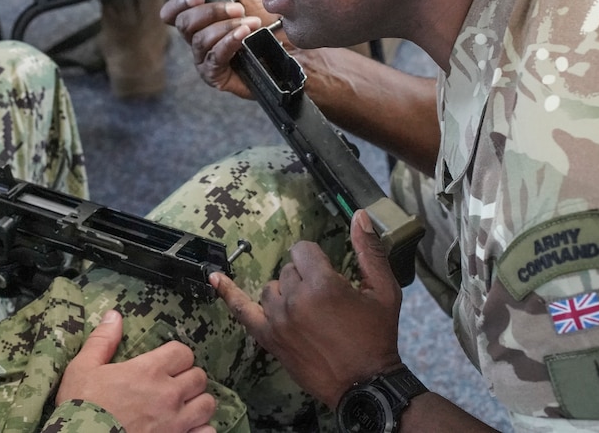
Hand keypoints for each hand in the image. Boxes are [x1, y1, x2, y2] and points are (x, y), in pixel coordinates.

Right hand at [56, 309, 216, 432]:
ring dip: (197, 403)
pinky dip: (202, 430)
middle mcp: (167, 395)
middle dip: (189, 378)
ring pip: (207, 405)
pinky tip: (189, 428)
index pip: (183, 353)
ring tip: (184, 405)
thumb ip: (102, 340)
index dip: (177, 356)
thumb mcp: (83, 367)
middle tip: (175, 384)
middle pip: (199, 377)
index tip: (168, 363)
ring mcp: (175, 423)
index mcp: (148, 371)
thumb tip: (114, 315)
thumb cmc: (81, 406)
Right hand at [159, 0, 281, 98]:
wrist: (294, 51)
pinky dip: (228, 42)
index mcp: (201, 20)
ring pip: (199, 40)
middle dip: (210, 12)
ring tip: (250, 22)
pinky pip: (213, 57)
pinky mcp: (216, 76)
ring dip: (225, 27)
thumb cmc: (271, 24)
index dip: (179, 3)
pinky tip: (243, 34)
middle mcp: (198, 40)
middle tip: (236, 7)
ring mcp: (205, 59)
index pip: (173, 13)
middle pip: (184, 24)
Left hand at [210, 210, 402, 408]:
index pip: (303, 251)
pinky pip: (242, 310)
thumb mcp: (384, 291)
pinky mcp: (269, 338)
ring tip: (308, 312)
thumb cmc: (377, 337)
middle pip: (288, 270)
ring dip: (286, 294)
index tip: (330, 277)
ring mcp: (277, 320)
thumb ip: (369, 250)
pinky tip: (214, 277)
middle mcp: (295, 300)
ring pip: (271, 288)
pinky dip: (228, 293)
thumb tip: (359, 215)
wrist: (365, 385)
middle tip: (326, 302)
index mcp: (322, 285)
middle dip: (305, 279)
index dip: (317, 261)